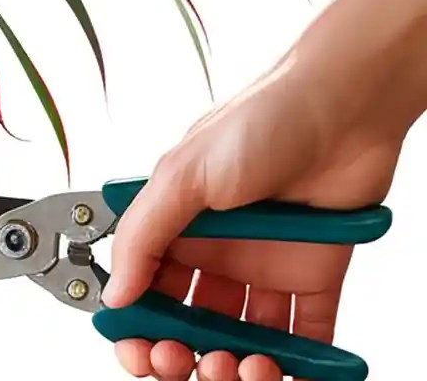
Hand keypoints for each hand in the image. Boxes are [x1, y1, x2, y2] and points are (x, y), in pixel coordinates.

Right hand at [101, 56, 404, 380]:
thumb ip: (141, 236)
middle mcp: (214, 250)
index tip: (140, 351)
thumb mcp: (182, 175)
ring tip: (247, 366)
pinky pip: (306, 333)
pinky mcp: (313, 275)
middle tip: (188, 363)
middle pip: (188, 323)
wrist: (345, 106)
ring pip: (242, 337)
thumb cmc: (261, 120)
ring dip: (238, 364)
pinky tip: (292, 371)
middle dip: (182, 352)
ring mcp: (263, 266)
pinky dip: (302, 363)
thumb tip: (114, 293)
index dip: (136, 326)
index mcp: (174, 226)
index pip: (142, 290)